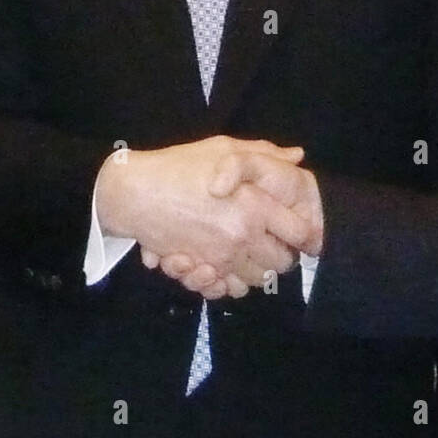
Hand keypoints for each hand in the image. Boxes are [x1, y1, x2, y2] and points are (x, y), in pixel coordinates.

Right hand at [96, 136, 315, 289]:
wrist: (133, 194)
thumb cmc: (178, 166)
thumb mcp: (222, 148)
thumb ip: (263, 152)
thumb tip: (296, 155)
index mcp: (255, 205)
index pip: (298, 232)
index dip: (304, 230)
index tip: (298, 227)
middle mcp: (242, 236)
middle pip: (282, 262)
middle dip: (281, 253)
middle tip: (273, 241)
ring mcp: (220, 257)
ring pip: (256, 280)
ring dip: (255, 270)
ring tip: (248, 252)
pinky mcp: (200, 270)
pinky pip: (228, 289)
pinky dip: (230, 283)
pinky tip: (225, 264)